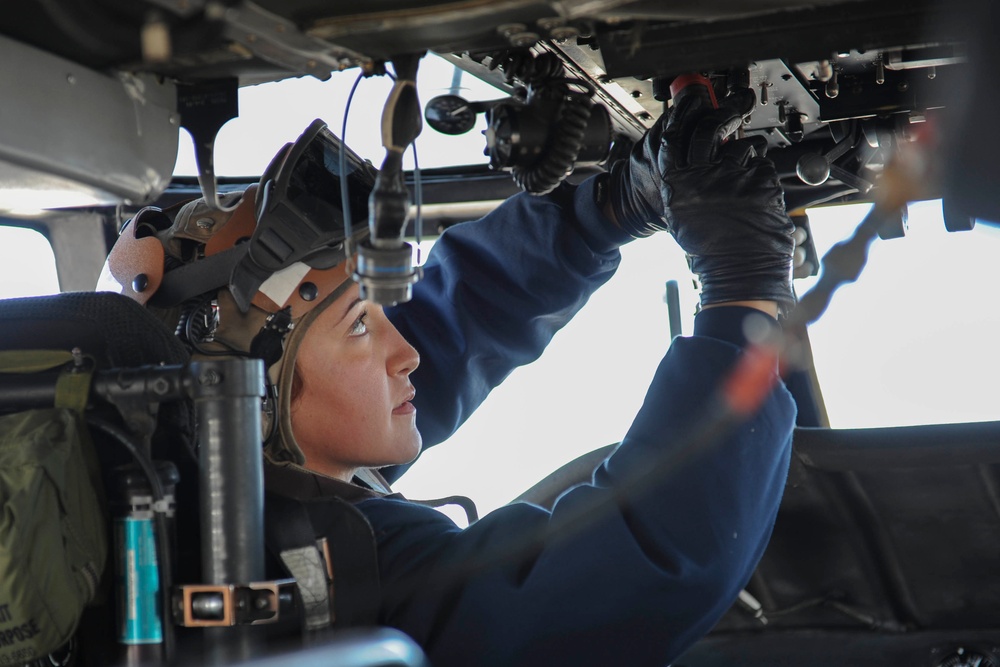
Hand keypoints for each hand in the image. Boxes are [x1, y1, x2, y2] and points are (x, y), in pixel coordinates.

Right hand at [607, 87, 795, 310]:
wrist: (740, 273)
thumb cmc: (712, 250)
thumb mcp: (683, 214)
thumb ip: (685, 181)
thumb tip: (697, 151)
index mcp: (676, 187)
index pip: (674, 136)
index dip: (684, 112)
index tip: (693, 98)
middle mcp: (701, 180)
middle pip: (709, 128)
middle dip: (723, 110)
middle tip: (734, 104)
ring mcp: (732, 180)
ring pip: (741, 145)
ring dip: (747, 148)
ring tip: (749, 163)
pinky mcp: (760, 184)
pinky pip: (762, 165)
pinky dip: (763, 173)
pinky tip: (759, 191)